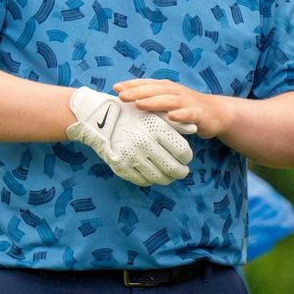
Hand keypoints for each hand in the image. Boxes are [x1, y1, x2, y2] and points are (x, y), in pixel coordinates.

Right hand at [65, 87, 192, 185]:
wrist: (99, 118)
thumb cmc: (131, 113)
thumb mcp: (153, 112)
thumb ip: (175, 122)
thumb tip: (195, 129)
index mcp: (156, 129)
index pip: (182, 151)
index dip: (187, 157)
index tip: (186, 157)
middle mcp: (145, 144)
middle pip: (173, 168)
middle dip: (180, 172)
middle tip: (182, 171)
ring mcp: (131, 157)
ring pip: (158, 177)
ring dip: (167, 178)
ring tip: (170, 175)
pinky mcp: (120, 167)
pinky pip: (142, 180)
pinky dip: (150, 180)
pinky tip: (153, 175)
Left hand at [115, 79, 231, 139]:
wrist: (216, 113)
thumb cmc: (186, 108)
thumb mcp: (167, 102)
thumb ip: (150, 102)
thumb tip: (126, 105)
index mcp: (166, 88)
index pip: (146, 83)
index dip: (132, 84)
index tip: (115, 87)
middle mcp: (175, 91)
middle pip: (155, 90)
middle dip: (138, 92)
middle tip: (121, 96)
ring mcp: (187, 102)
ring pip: (169, 100)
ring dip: (154, 101)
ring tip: (140, 104)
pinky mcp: (198, 114)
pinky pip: (189, 114)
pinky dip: (180, 114)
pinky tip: (171, 117)